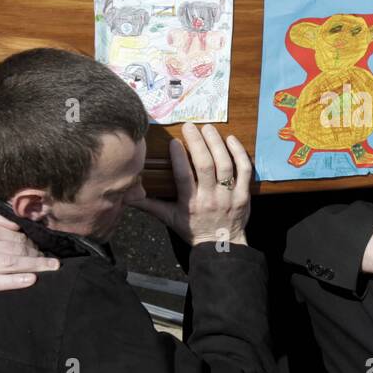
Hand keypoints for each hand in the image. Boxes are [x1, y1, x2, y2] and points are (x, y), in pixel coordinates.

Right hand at [0, 211, 57, 299]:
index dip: (32, 242)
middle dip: (37, 254)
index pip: (15, 235)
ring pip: (11, 264)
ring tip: (51, 267)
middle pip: (17, 249)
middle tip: (52, 259)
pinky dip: (16, 280)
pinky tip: (31, 279)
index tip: (44, 246)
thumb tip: (17, 223)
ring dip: (35, 265)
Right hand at [129, 123, 251, 245]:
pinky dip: (239, 153)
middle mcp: (210, 198)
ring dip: (217, 144)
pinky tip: (231, 140)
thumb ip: (150, 205)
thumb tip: (127, 195)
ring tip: (209, 128)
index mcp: (190, 203)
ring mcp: (229, 196)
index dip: (180, 157)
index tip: (175, 141)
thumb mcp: (170, 219)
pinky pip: (245, 171)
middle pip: (206, 165)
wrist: (221, 246)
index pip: (184, 176)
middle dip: (198, 142)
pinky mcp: (244, 194)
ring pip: (225, 165)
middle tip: (191, 126)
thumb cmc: (193, 229)